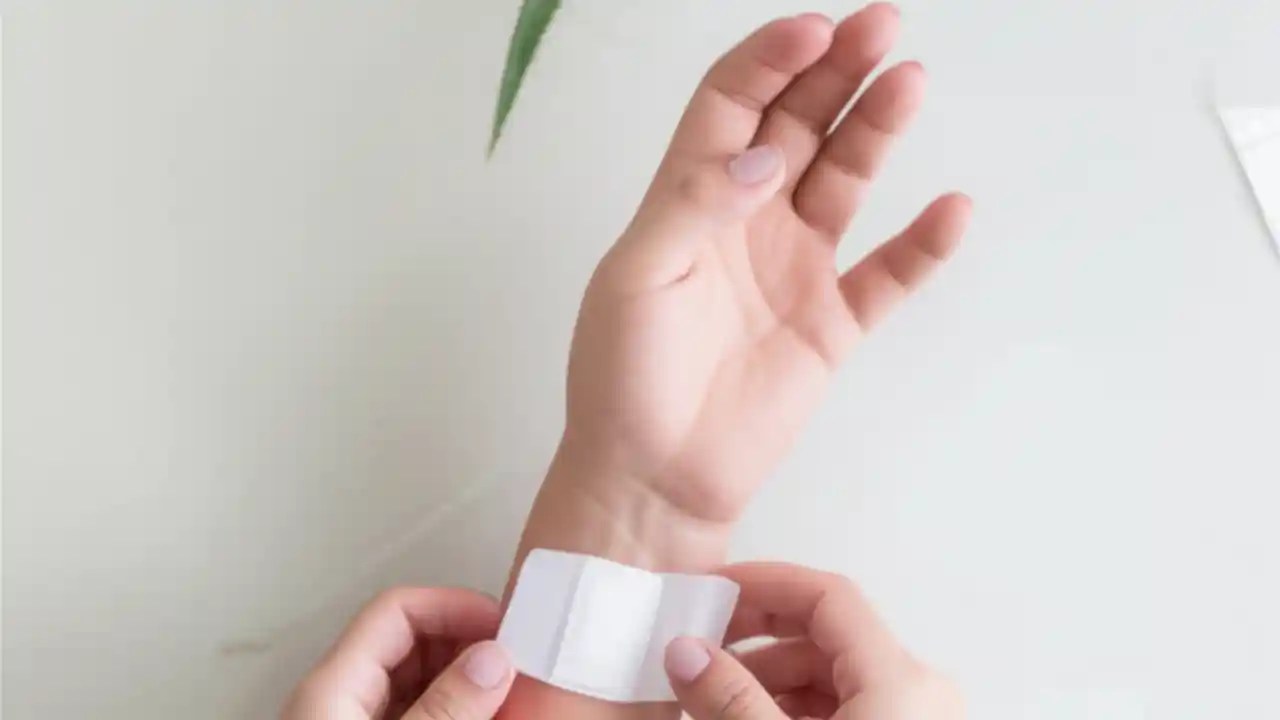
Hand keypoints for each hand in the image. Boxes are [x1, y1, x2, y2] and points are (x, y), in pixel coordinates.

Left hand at [283, 587, 514, 719]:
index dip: (452, 606)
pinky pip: (415, 708)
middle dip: (466, 643)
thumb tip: (492, 659)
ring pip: (416, 677)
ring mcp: (351, 718)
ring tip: (506, 690)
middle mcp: (338, 696)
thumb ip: (445, 707)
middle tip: (514, 660)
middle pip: (409, 640)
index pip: (396, 609)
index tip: (502, 624)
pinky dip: (451, 705)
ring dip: (463, 677)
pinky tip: (482, 712)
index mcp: (332, 684)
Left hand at [558, 4, 971, 524]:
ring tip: (910, 82)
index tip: (814, 29)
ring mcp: (792, 269)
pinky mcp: (828, 324)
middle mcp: (745, 222)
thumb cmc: (624, 381)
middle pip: (797, 125)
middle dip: (836, 72)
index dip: (768, 60)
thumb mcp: (636, 279)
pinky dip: (921, 246)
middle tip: (882, 28)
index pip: (731, 105)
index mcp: (688, 202)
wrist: (652, 478)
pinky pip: (886, 276)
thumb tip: (767, 151)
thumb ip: (697, 206)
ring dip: (876, 131)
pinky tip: (950, 210)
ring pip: (844, 180)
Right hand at [663, 563, 963, 718]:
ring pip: (829, 675)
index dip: (765, 582)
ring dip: (766, 678)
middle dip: (755, 638)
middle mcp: (918, 692)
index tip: (712, 588)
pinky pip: (840, 708)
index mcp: (902, 680)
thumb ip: (730, 698)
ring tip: (710, 695)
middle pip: (825, 634)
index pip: (828, 595)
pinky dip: (789, 708)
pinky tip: (744, 717)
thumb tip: (683, 648)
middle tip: (699, 644)